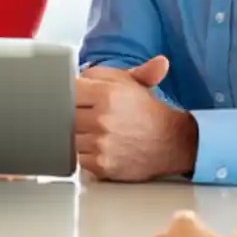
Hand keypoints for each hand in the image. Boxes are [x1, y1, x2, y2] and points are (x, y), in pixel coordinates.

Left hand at [75, 56, 197, 180]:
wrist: (172, 141)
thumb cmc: (148, 111)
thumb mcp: (132, 82)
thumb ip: (103, 72)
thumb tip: (79, 71)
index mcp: (107, 93)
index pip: (68, 90)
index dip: (69, 93)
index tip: (74, 96)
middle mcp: (103, 118)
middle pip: (64, 114)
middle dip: (72, 114)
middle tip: (83, 114)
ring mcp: (101, 144)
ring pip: (69, 137)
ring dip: (77, 134)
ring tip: (92, 131)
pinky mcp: (102, 165)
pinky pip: (78, 158)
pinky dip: (84, 153)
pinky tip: (97, 147)